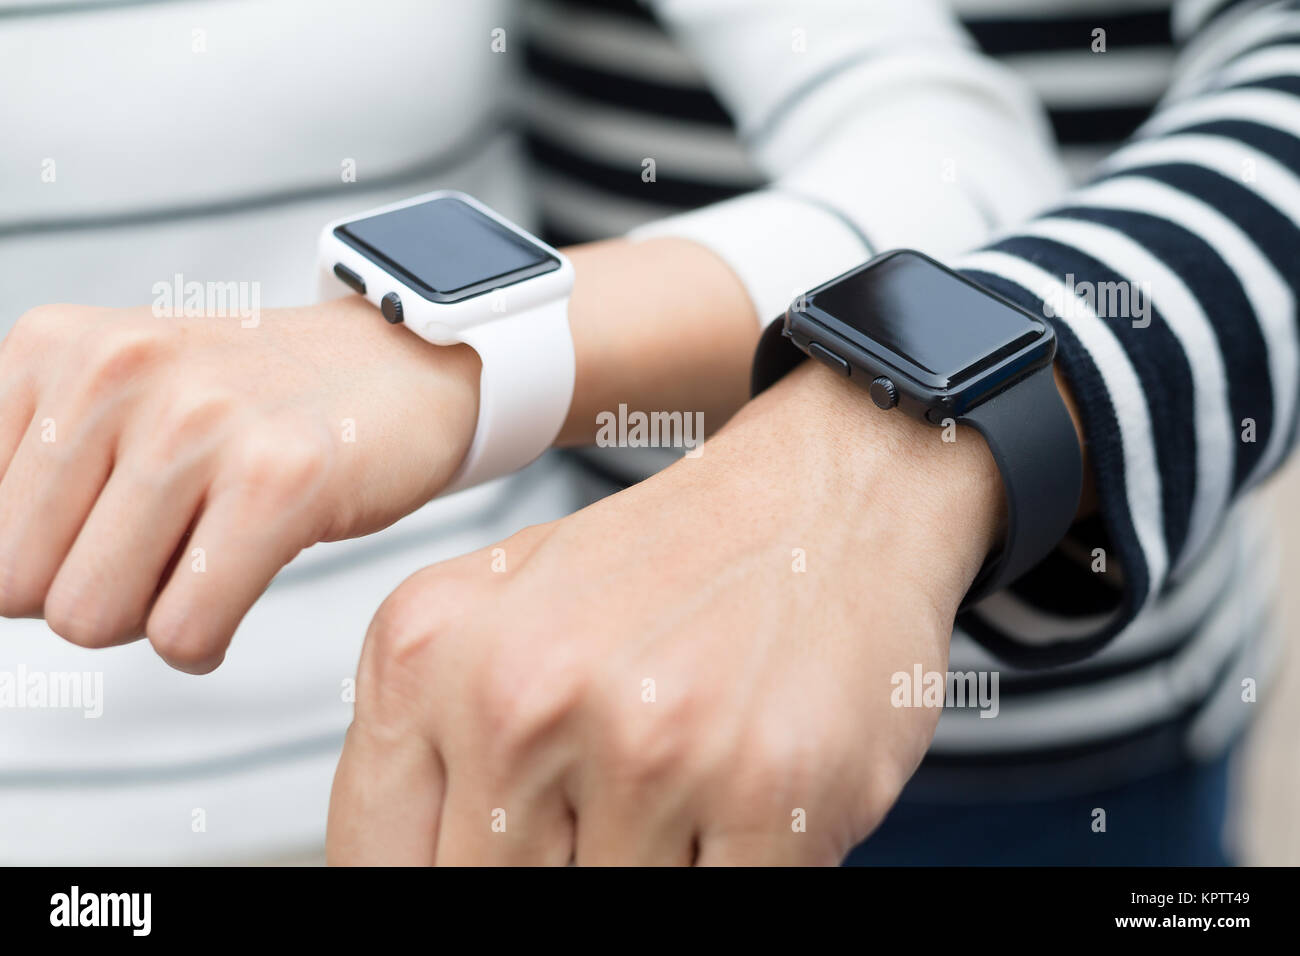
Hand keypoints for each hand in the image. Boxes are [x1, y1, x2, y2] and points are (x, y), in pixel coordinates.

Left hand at [0, 296, 478, 671]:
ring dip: (148, 618)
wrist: (398, 364)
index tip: (103, 533)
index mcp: (51, 347)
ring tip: (202, 564)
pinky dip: (203, 642)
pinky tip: (237, 590)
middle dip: (86, 596)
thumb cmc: (255, 400)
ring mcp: (198, 423)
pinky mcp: (279, 479)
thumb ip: (29, 475)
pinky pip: (183, 630)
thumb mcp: (113, 395)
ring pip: (90, 617)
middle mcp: (113, 371)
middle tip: (160, 553)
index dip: (36, 559)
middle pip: (14, 586)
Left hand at [328, 360, 1007, 864]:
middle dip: (551, 868)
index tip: (483, 859)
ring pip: (601, 906)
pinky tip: (732, 802)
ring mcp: (642, 742)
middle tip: (601, 811)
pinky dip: (721, 870)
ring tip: (676, 787)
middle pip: (483, 894)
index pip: (373, 861)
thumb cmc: (674, 560)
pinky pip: (714, 907)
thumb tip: (427, 861)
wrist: (828, 489)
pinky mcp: (763, 786)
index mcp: (428, 651)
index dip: (435, 880)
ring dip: (645, 862)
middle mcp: (520, 693)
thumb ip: (440, 749)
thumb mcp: (506, 620)